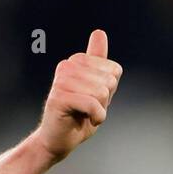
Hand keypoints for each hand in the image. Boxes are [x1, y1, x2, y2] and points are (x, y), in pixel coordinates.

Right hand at [34, 29, 122, 163]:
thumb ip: (98, 61)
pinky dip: (96, 117)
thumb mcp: (95, 87)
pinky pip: (92, 104)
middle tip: (88, 110)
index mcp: (75, 61)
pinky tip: (88, 121)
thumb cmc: (78, 116)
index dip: (110, 90)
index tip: (94, 99)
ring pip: (101, 92)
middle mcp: (66, 67)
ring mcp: (61, 82)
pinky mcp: (59, 98)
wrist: (58, 141)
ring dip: (99, 110)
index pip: (114, 71)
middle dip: (105, 101)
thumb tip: (99, 32)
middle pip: (108, 81)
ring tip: (85, 115)